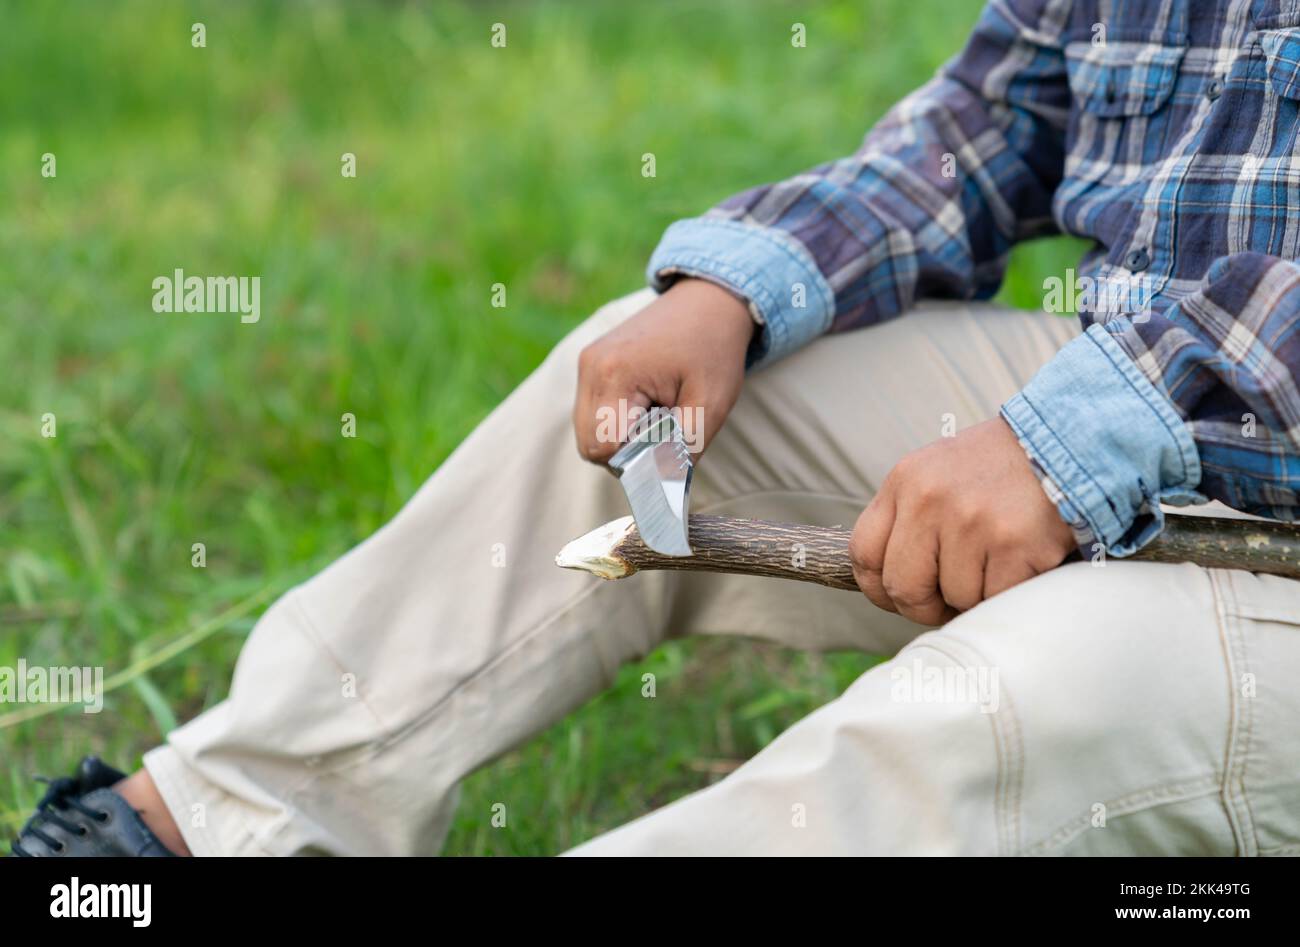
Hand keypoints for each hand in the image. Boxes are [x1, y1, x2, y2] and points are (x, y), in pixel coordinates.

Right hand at [573, 278, 754, 462]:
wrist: (707, 300)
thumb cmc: (714, 347)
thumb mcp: (712, 403)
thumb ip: (684, 450)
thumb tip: (663, 490)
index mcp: (615, 373)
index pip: (603, 448)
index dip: (635, 459)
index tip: (666, 444)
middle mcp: (590, 367)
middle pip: (589, 444)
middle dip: (627, 452)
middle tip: (663, 431)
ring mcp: (586, 363)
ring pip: (587, 432)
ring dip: (621, 436)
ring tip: (656, 413)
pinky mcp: (590, 363)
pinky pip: (592, 412)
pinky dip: (616, 420)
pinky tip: (646, 403)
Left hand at [849, 418, 1076, 624]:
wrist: (1066, 442)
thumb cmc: (999, 468)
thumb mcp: (937, 473)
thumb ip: (907, 518)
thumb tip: (887, 584)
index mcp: (904, 481)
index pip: (862, 554)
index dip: (879, 589)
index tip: (900, 597)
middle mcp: (930, 499)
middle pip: (902, 587)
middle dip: (924, 607)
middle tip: (948, 602)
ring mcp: (971, 522)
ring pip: (954, 598)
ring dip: (976, 594)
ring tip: (996, 560)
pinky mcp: (1013, 544)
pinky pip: (995, 599)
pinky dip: (1009, 592)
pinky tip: (1021, 562)